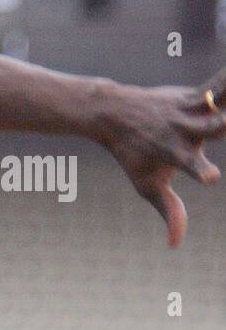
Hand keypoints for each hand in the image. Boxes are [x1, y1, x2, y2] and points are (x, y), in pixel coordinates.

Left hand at [102, 69, 224, 246]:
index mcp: (174, 153)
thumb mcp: (147, 185)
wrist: (113, 115)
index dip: (201, 170)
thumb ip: (168, 211)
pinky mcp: (194, 94)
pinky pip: (219, 83)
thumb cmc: (132, 155)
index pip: (189, 165)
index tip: (212, 178)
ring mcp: (189, 110)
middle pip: (213, 127)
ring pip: (219, 99)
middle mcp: (183, 130)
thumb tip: (174, 245)